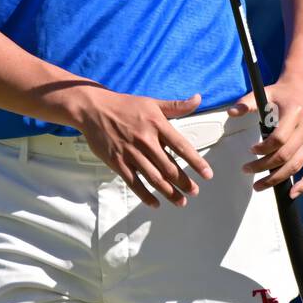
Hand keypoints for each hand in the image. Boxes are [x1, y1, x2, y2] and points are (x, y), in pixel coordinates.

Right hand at [71, 91, 213, 207]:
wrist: (94, 109)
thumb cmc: (125, 105)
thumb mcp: (153, 102)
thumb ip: (177, 106)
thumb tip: (198, 99)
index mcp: (157, 125)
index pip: (181, 147)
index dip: (196, 162)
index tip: (207, 174)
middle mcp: (145, 140)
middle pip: (169, 167)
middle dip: (184, 182)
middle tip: (194, 192)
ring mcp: (130, 153)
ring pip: (154, 178)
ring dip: (169, 192)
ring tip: (181, 201)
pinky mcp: (117, 162)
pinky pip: (134, 183)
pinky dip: (145, 195)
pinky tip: (155, 203)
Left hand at [227, 80, 302, 198]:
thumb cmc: (282, 94)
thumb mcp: (265, 93)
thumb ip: (247, 103)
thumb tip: (232, 112)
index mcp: (296, 112)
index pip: (278, 138)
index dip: (263, 149)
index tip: (251, 150)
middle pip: (286, 155)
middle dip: (264, 167)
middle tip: (248, 170)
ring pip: (297, 164)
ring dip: (277, 178)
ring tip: (260, 185)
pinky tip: (292, 193)